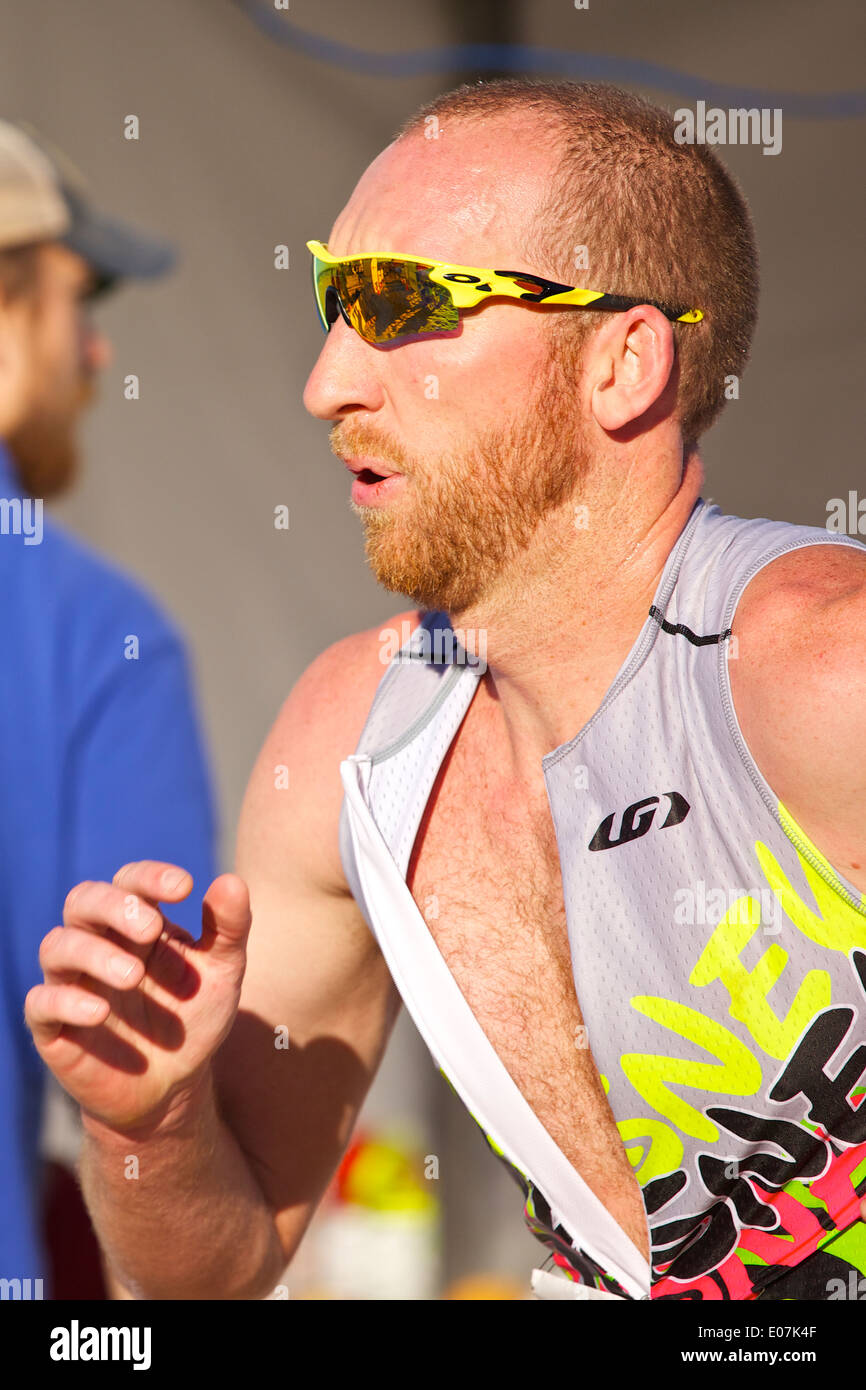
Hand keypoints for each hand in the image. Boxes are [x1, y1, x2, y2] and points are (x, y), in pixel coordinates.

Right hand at [25, 862, 251, 1133]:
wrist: (173, 1088)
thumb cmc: (193, 1019)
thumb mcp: (222, 974)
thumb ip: (229, 929)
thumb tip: (231, 881)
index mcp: (137, 924)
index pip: (129, 881)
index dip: (150, 876)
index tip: (184, 887)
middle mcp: (98, 945)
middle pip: (83, 900)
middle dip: (115, 906)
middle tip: (152, 929)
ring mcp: (72, 984)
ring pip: (57, 946)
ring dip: (93, 953)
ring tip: (133, 975)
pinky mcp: (54, 1028)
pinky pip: (41, 1004)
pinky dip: (66, 1002)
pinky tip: (101, 1013)